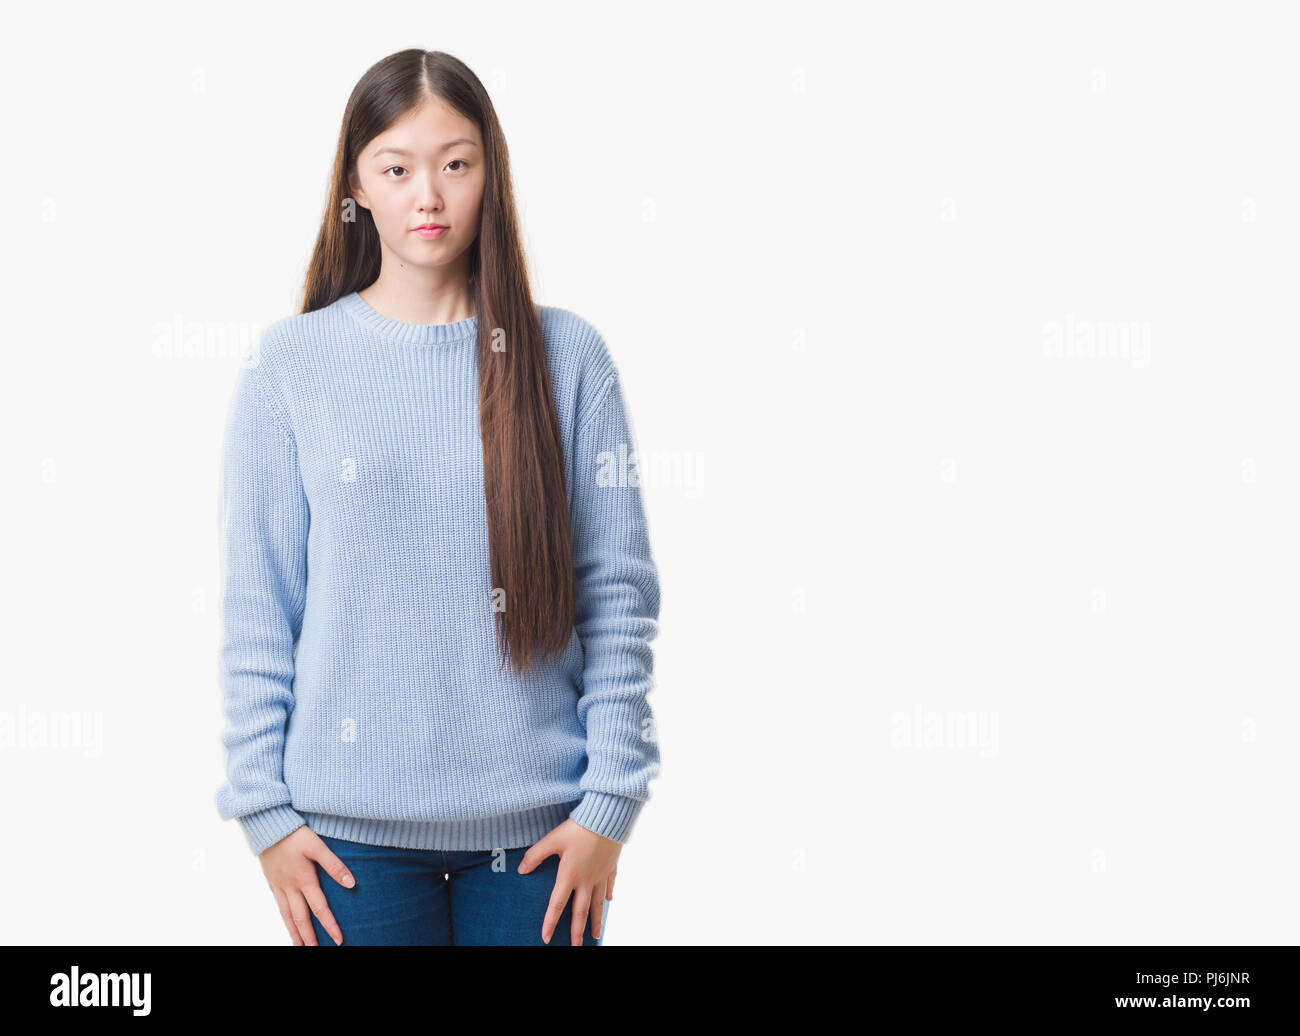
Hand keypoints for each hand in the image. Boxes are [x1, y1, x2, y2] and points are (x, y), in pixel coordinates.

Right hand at [258, 825, 354, 945]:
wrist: (266, 824)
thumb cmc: (294, 833)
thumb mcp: (317, 846)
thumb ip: (334, 865)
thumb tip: (352, 883)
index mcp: (303, 879)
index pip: (319, 908)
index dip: (329, 925)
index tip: (338, 940)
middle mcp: (289, 886)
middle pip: (300, 918)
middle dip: (308, 938)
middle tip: (314, 952)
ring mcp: (278, 884)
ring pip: (286, 914)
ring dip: (294, 932)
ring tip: (298, 946)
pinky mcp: (271, 880)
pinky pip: (278, 904)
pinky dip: (284, 917)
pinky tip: (287, 921)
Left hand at [517, 818, 620, 944]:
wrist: (607, 818)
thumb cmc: (579, 828)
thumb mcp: (553, 839)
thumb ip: (535, 855)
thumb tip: (521, 870)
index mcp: (569, 875)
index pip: (557, 905)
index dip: (550, 922)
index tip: (545, 938)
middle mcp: (586, 880)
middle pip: (580, 912)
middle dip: (577, 932)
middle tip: (576, 947)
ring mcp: (600, 875)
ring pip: (597, 904)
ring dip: (596, 921)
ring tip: (596, 936)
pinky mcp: (610, 866)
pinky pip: (609, 885)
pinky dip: (608, 895)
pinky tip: (608, 902)